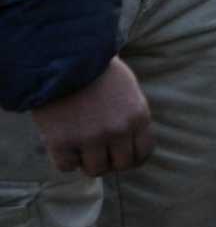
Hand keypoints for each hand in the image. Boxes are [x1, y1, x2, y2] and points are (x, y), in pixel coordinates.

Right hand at [31, 57, 153, 176]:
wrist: (65, 57)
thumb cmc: (98, 71)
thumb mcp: (128, 90)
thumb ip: (131, 117)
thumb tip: (129, 145)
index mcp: (138, 116)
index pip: (143, 153)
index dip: (132, 158)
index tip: (121, 155)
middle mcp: (118, 130)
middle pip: (120, 165)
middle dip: (110, 161)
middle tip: (98, 153)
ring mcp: (90, 138)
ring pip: (94, 170)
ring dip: (87, 162)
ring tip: (80, 148)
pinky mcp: (62, 142)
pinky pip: (66, 166)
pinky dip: (65, 160)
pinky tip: (63, 145)